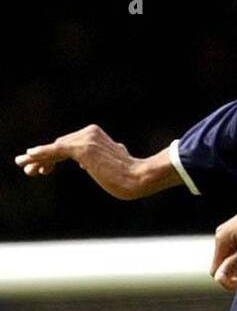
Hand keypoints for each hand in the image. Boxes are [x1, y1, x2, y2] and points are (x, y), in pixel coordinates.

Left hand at [15, 127, 177, 198]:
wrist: (139, 177)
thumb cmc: (128, 175)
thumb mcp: (110, 163)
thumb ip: (97, 159)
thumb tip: (87, 164)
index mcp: (95, 135)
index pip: (68, 144)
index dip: (53, 156)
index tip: (44, 169)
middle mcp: (89, 132)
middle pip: (59, 145)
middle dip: (42, 158)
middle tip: (27, 169)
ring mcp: (85, 139)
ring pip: (55, 148)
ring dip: (37, 159)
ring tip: (23, 167)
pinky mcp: (82, 148)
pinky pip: (56, 151)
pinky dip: (41, 155)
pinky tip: (29, 158)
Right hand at [211, 208, 236, 290]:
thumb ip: (233, 264)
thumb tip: (219, 279)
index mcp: (221, 238)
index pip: (214, 271)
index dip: (227, 280)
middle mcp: (221, 235)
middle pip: (222, 265)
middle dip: (236, 272)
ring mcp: (227, 232)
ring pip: (229, 259)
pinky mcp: (235, 232)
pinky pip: (234, 251)